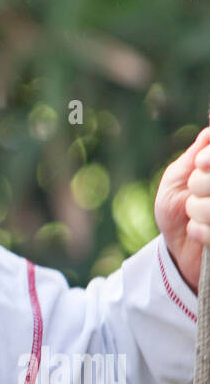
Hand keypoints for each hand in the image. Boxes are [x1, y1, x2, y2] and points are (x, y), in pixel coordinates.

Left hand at [154, 119, 209, 295]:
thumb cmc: (176, 209)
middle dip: (200, 183)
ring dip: (197, 210)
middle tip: (193, 193)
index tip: (199, 163)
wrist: (177, 250)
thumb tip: (208, 133)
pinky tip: (195, 232)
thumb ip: (192, 156)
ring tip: (192, 215)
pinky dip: (200, 231)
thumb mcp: (176, 179)